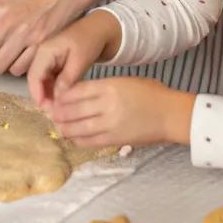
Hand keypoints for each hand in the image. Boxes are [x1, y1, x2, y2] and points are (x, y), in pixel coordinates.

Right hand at [27, 11, 119, 108]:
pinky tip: (61, 100)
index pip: (34, 76)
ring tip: (57, 110)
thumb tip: (57, 97)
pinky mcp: (53, 63)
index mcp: (45, 51)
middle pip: (35, 80)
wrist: (98, 29)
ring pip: (42, 81)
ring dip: (47, 95)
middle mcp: (42, 55)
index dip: (37, 94)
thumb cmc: (89, 41)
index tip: (45, 109)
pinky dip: (53, 90)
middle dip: (42, 97)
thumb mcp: (79, 60)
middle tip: (53, 113)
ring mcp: (47, 59)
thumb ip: (67, 78)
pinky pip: (49, 79)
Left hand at [48, 77, 193, 149]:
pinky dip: (77, 140)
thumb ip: (102, 87)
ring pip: (77, 128)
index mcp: (109, 86)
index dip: (61, 96)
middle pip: (72, 110)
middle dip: (58, 113)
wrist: (170, 114)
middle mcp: (106, 105)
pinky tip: (72, 137)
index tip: (55, 98)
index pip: (75, 91)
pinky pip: (88, 141)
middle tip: (51, 113)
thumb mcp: (125, 81)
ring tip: (59, 126)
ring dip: (64, 128)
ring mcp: (109, 124)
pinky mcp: (114, 140)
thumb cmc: (151, 94)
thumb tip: (78, 94)